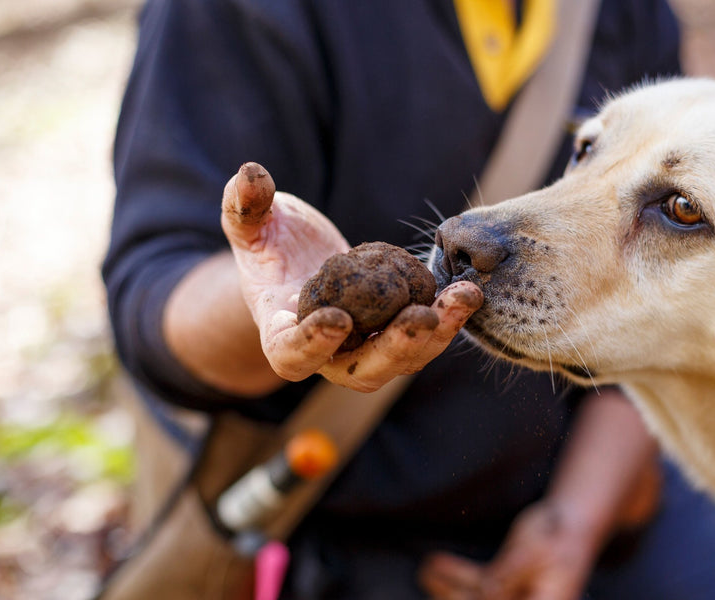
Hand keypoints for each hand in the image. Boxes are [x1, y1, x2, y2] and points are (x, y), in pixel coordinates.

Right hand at [221, 162, 482, 391]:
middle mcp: (328, 353)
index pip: (292, 354)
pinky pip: (425, 335)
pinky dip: (448, 316)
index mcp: (282, 334)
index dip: (312, 343)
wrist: (300, 264)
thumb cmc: (271, 247)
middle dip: (395, 347)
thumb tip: (250, 173)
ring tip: (465, 297)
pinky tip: (469, 291)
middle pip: (362, 371)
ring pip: (403, 359)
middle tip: (421, 319)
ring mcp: (366, 347)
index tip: (337, 319)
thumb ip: (245, 207)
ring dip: (437, 333)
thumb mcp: (252, 226)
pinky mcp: (396, 331)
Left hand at [419, 389, 661, 599]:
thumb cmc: (560, 533)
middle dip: (454, 596)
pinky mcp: (504, 584)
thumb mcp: (534, 551)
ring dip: (447, 587)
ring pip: (474, 599)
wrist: (573, 520)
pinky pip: (475, 585)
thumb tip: (486, 594)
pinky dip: (455, 575)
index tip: (463, 595)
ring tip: (425, 568)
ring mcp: (514, 598)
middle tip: (428, 576)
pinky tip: (432, 564)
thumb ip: (508, 573)